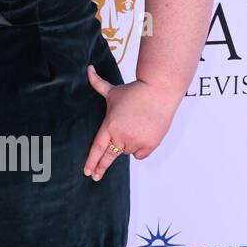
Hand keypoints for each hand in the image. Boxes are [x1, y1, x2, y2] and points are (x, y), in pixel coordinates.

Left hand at [82, 63, 172, 180]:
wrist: (159, 90)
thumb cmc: (136, 90)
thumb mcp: (113, 90)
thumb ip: (97, 83)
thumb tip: (88, 69)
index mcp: (109, 125)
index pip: (97, 148)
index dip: (92, 161)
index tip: (87, 172)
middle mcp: (121, 136)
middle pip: (110, 155)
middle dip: (101, 167)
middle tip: (96, 177)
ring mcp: (135, 141)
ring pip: (128, 150)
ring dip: (130, 143)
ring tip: (137, 125)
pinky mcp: (149, 145)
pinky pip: (140, 154)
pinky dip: (142, 147)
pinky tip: (145, 132)